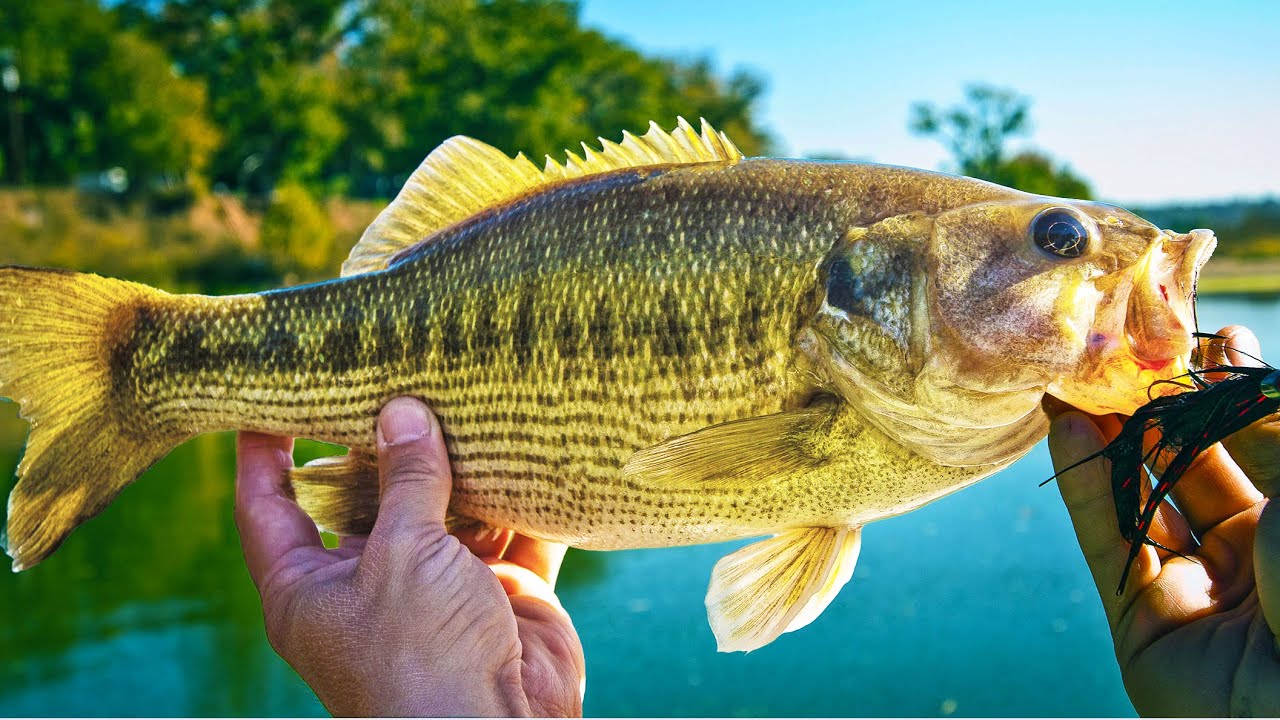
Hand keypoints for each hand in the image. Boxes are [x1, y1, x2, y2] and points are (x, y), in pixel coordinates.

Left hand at [234, 397, 584, 716]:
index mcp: (308, 586)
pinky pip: (508, 533)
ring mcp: (435, 590)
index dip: (263, 448)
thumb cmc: (423, 655)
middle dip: (381, 443)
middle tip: (392, 377)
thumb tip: (401, 412)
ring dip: (457, 466)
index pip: (267, 504)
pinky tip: (526, 451)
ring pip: (441, 510)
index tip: (267, 391)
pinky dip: (519, 499)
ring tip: (463, 398)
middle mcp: (368, 585)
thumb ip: (406, 479)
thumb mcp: (402, 554)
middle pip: (364, 497)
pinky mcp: (497, 595)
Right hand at [1048, 325, 1279, 715]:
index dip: (1225, 394)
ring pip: (1140, 501)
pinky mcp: (1144, 624)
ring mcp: (1195, 592)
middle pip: (1188, 468)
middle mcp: (1250, 558)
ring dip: (1105, 441)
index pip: (1252, 447)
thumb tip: (1231, 354)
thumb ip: (1267, 429)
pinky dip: (1084, 487)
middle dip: (1152, 411)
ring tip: (1074, 381)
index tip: (1203, 337)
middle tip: (1115, 353)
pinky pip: (1110, 545)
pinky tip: (1065, 432)